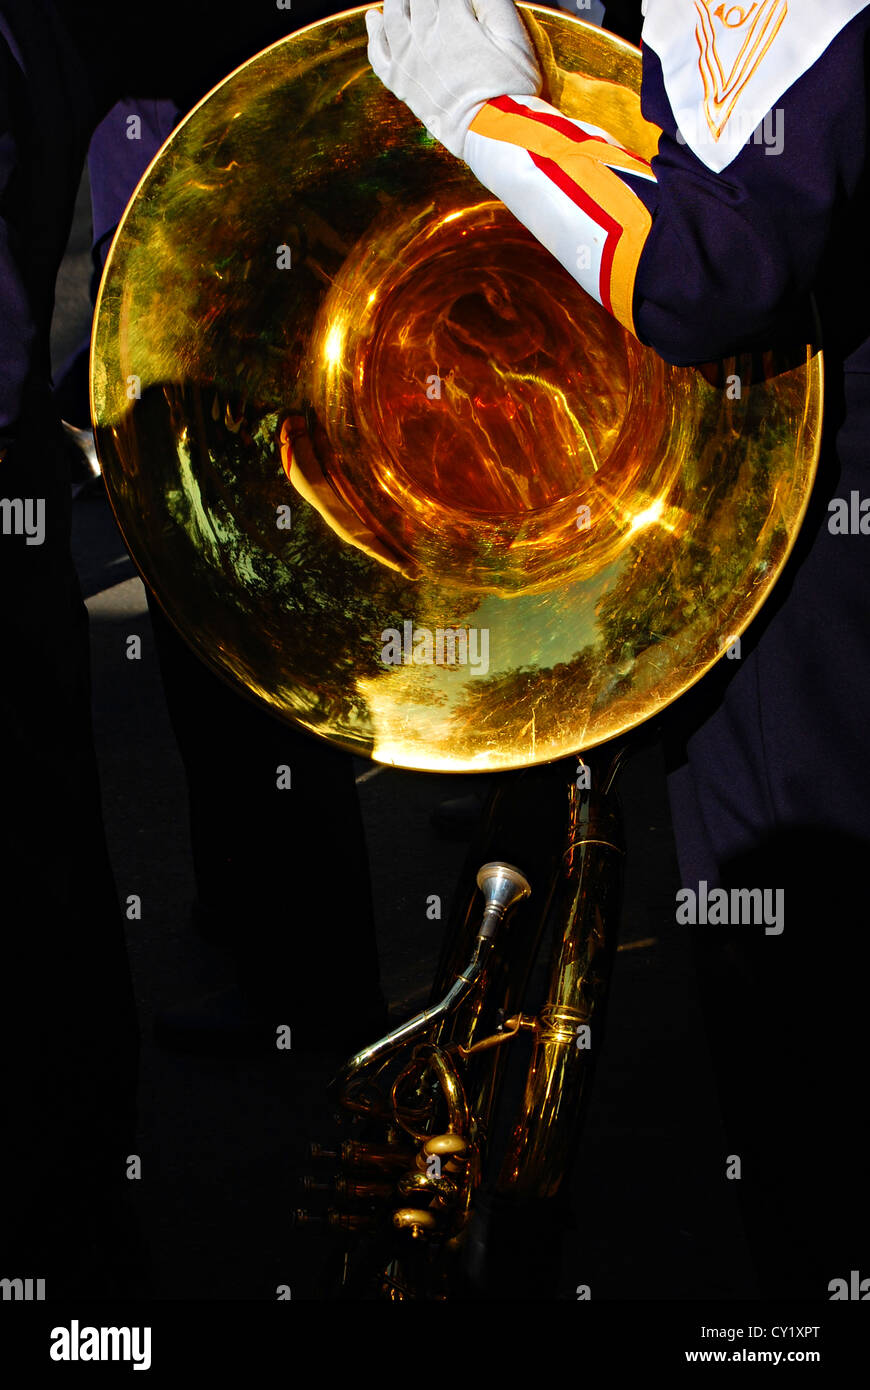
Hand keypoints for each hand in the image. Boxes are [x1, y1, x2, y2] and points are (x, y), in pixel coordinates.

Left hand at [366, 0, 541, 160]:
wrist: (493, 133)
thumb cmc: (510, 86)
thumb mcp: (514, 36)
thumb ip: (491, 2)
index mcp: (453, 17)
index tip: (457, 1)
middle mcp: (425, 34)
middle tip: (434, 3)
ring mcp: (409, 59)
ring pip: (392, 14)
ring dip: (397, 0)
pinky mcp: (402, 83)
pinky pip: (378, 54)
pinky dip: (374, 33)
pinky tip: (375, 19)